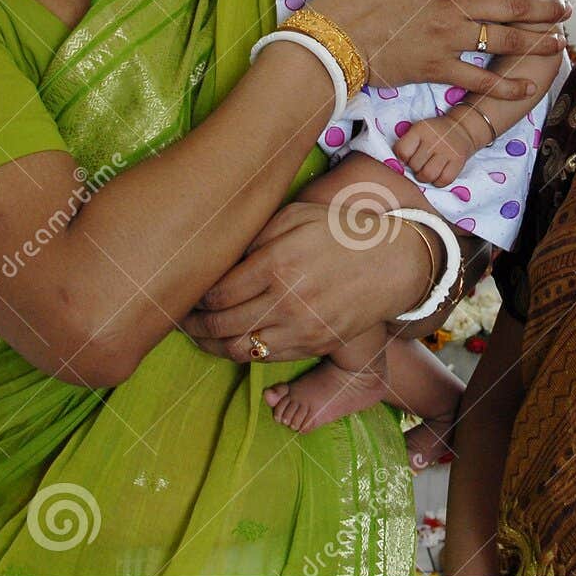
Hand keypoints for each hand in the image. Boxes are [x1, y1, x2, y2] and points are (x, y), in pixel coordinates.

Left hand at [179, 202, 430, 362]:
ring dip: (212, 345)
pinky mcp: (315, 344)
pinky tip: (233, 342)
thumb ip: (255, 236)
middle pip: (221, 325)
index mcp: (277, 264)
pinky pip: (266, 358)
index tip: (186, 294)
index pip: (217, 293)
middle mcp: (287, 301)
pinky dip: (243, 353)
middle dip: (193, 325)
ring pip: (240, 349)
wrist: (393, 263)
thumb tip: (219, 257)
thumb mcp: (296, 216)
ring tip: (199, 335)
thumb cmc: (340, 232)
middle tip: (181, 319)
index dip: (195, 298)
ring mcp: (302, 328)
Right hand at [311, 0, 570, 101]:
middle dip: (543, 9)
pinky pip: (480, 78)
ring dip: (536, 42)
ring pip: (504, 39)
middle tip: (565, 11)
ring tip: (557, 42)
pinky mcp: (439, 67)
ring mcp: (450, 38)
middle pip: (511, 7)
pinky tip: (526, 86)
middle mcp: (455, 5)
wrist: (331, 35)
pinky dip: (505, 84)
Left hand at [394, 115, 478, 187]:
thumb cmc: (433, 133)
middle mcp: (434, 140)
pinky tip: (437, 175)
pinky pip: (444, 180)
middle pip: (415, 165)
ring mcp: (447, 151)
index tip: (408, 158)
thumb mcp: (417, 130)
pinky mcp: (458, 161)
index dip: (402, 158)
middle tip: (419, 165)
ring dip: (424, 178)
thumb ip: (406, 144)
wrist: (461, 129)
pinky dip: (438, 182)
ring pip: (428, 175)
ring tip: (426, 172)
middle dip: (414, 169)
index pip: (402, 151)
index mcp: (420, 130)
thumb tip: (397, 166)